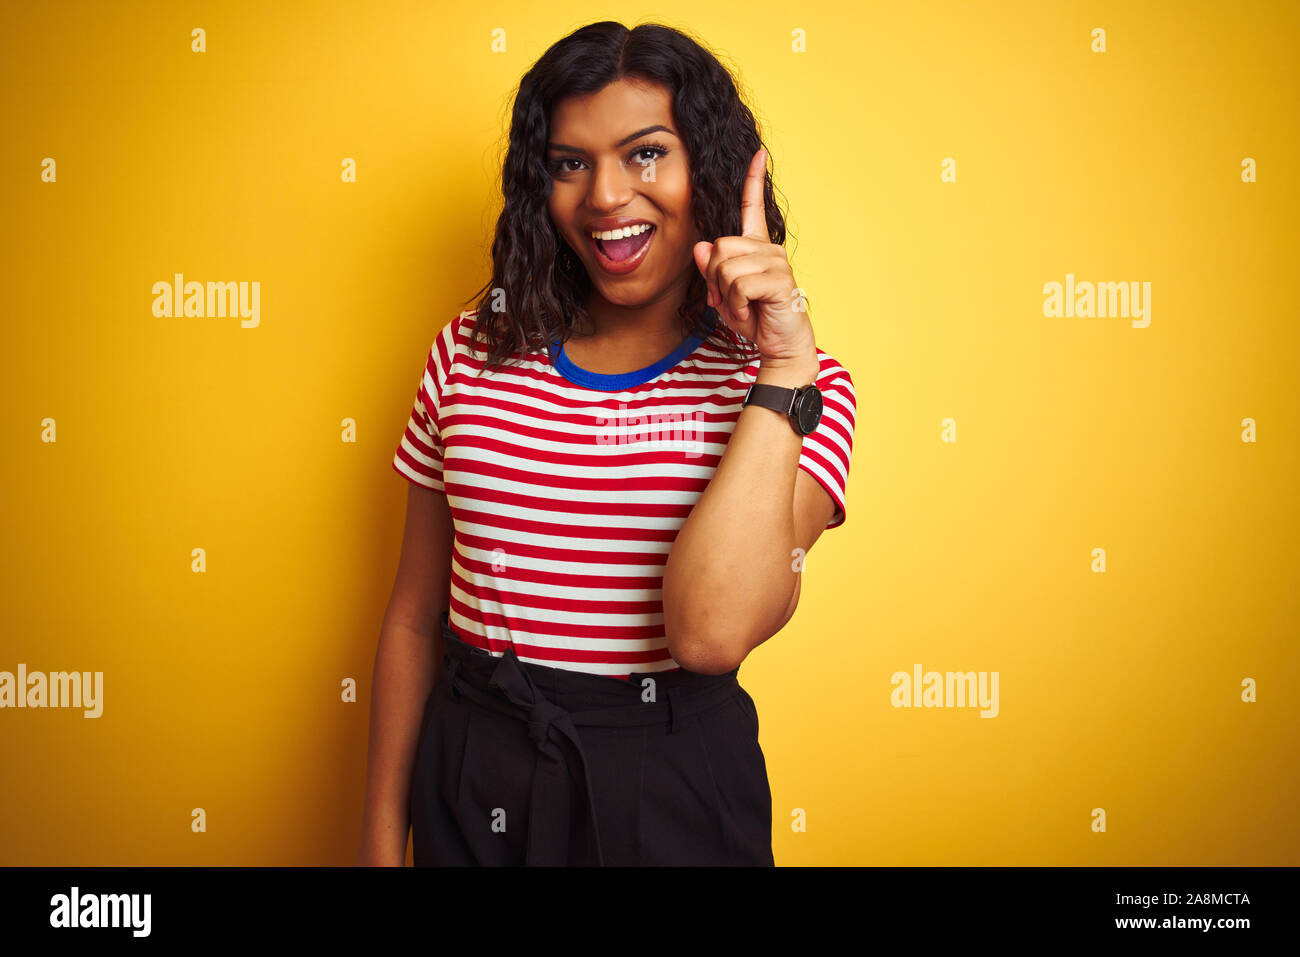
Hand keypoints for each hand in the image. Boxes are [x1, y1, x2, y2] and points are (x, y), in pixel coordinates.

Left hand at [692, 147, 816, 368]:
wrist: (779, 346)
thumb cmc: (754, 319)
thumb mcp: (723, 295)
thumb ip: (710, 272)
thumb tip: (702, 248)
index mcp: (756, 248)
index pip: (753, 207)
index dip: (754, 180)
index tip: (759, 153)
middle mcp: (768, 249)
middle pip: (720, 247)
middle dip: (715, 279)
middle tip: (729, 299)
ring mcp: (775, 263)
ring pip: (726, 267)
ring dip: (725, 294)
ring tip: (742, 307)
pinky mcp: (778, 281)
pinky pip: (738, 285)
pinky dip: (735, 305)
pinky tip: (749, 313)